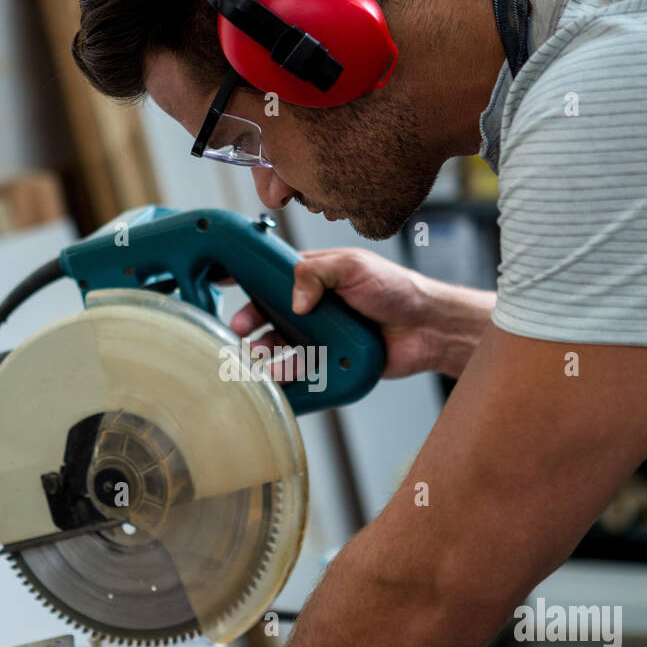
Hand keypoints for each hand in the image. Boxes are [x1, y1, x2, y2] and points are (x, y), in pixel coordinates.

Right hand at [231, 248, 495, 379]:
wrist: (426, 328)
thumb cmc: (395, 289)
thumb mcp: (353, 267)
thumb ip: (317, 273)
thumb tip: (293, 300)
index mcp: (313, 276)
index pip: (269, 273)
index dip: (244, 275)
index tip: (219, 278)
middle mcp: (311, 306)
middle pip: (267, 314)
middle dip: (247, 322)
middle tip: (238, 330)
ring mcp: (318, 334)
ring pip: (279, 345)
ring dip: (263, 352)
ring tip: (256, 359)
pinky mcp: (329, 362)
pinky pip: (301, 371)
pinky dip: (285, 376)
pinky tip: (277, 379)